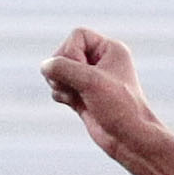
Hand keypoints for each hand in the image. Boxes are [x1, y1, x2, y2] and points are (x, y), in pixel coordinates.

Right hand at [41, 28, 162, 159]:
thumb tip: (44, 66)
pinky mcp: (82, 96)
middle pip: (64, 52)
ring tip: (73, 96)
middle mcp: (100, 61)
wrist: (129, 139)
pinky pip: (59, 86)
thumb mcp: (90, 82)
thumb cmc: (119, 108)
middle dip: (63, 69)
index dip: (72, 52)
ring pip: (59, 71)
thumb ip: (64, 68)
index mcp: (110, 49)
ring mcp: (90, 80)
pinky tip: (72, 104)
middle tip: (74, 86)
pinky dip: (60, 94)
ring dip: (60, 83)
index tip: (83, 73)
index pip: (77, 35)